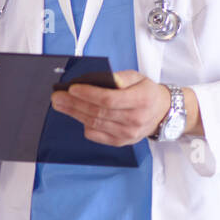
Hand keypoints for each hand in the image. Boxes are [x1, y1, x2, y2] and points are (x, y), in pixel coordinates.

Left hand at [51, 70, 170, 145]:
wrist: (162, 112)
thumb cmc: (147, 92)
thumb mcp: (138, 77)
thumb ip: (120, 77)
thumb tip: (98, 81)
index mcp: (142, 99)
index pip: (110, 99)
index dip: (89, 94)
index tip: (73, 88)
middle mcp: (135, 119)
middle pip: (98, 112)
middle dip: (74, 104)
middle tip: (58, 97)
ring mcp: (128, 133)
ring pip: (94, 123)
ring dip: (74, 114)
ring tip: (60, 105)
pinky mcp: (121, 142)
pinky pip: (96, 135)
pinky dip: (84, 125)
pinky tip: (77, 115)